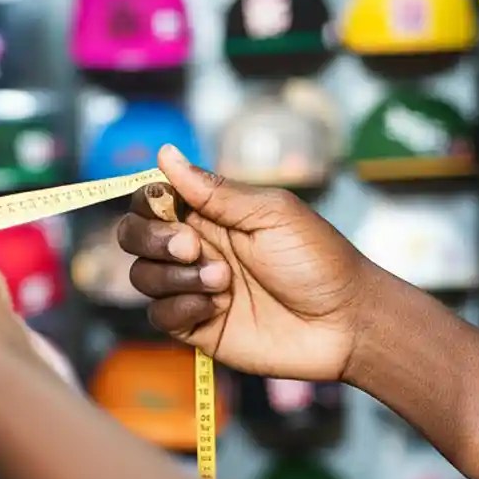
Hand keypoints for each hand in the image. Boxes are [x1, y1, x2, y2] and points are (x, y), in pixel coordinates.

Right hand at [117, 146, 381, 381]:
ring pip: (142, 276)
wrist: (345, 322)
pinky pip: (160, 315)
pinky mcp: (197, 326)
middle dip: (150, 239)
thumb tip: (164, 152)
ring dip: (174, 276)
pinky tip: (218, 308)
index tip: (169, 208)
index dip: (149, 202)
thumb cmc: (318, 260)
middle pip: (133, 236)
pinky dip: (181, 307)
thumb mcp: (271, 213)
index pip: (153, 199)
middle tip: (191, 247)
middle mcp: (195, 248)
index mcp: (211, 214)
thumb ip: (214, 190)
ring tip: (223, 281)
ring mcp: (193, 288)